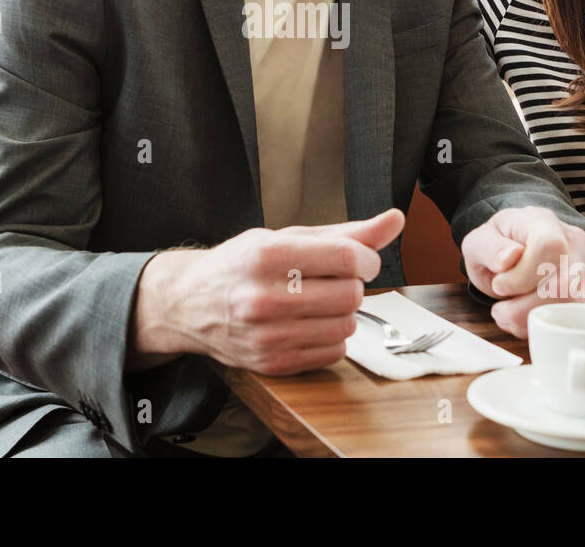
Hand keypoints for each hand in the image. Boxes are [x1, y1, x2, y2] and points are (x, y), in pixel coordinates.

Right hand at [139, 209, 404, 375]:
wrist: (189, 303)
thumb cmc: (241, 264)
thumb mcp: (286, 236)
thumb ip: (345, 232)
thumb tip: (395, 220)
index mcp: (267, 255)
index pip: (346, 258)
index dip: (366, 258)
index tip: (360, 259)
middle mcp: (264, 297)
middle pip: (351, 294)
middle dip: (352, 284)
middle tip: (333, 280)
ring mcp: (267, 335)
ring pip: (346, 326)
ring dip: (342, 312)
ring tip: (317, 301)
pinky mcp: (272, 363)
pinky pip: (334, 352)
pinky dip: (331, 337)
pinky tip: (308, 323)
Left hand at [460, 207, 584, 337]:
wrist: (515, 248)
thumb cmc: (499, 245)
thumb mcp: (479, 243)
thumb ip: (489, 249)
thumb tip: (509, 258)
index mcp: (543, 222)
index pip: (550, 247)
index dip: (524, 275)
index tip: (500, 286)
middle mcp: (574, 240)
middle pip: (567, 284)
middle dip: (527, 308)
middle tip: (501, 311)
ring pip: (578, 304)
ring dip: (539, 319)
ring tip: (513, 315)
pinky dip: (558, 325)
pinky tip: (536, 318)